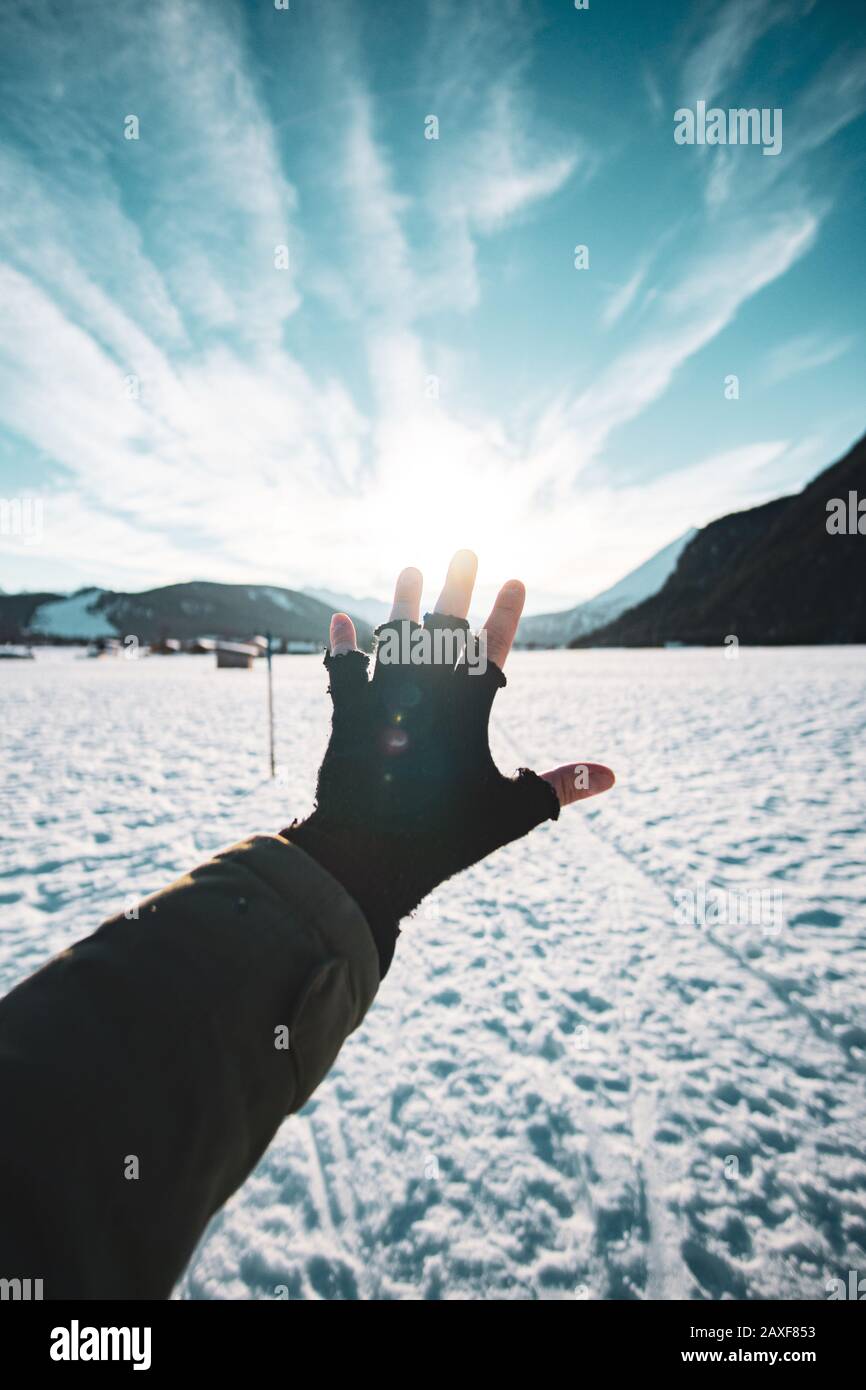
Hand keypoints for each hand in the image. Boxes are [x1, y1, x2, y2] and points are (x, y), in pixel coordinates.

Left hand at [284, 551, 614, 974]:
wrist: (371, 849)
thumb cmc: (447, 835)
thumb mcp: (511, 811)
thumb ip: (558, 786)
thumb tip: (609, 775)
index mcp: (470, 706)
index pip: (496, 647)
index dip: (507, 612)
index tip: (514, 579)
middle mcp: (428, 687)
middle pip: (445, 625)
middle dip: (458, 584)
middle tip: (464, 549)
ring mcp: (385, 693)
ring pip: (394, 634)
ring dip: (402, 600)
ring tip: (409, 569)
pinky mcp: (347, 710)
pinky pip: (343, 669)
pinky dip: (340, 646)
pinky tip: (339, 622)